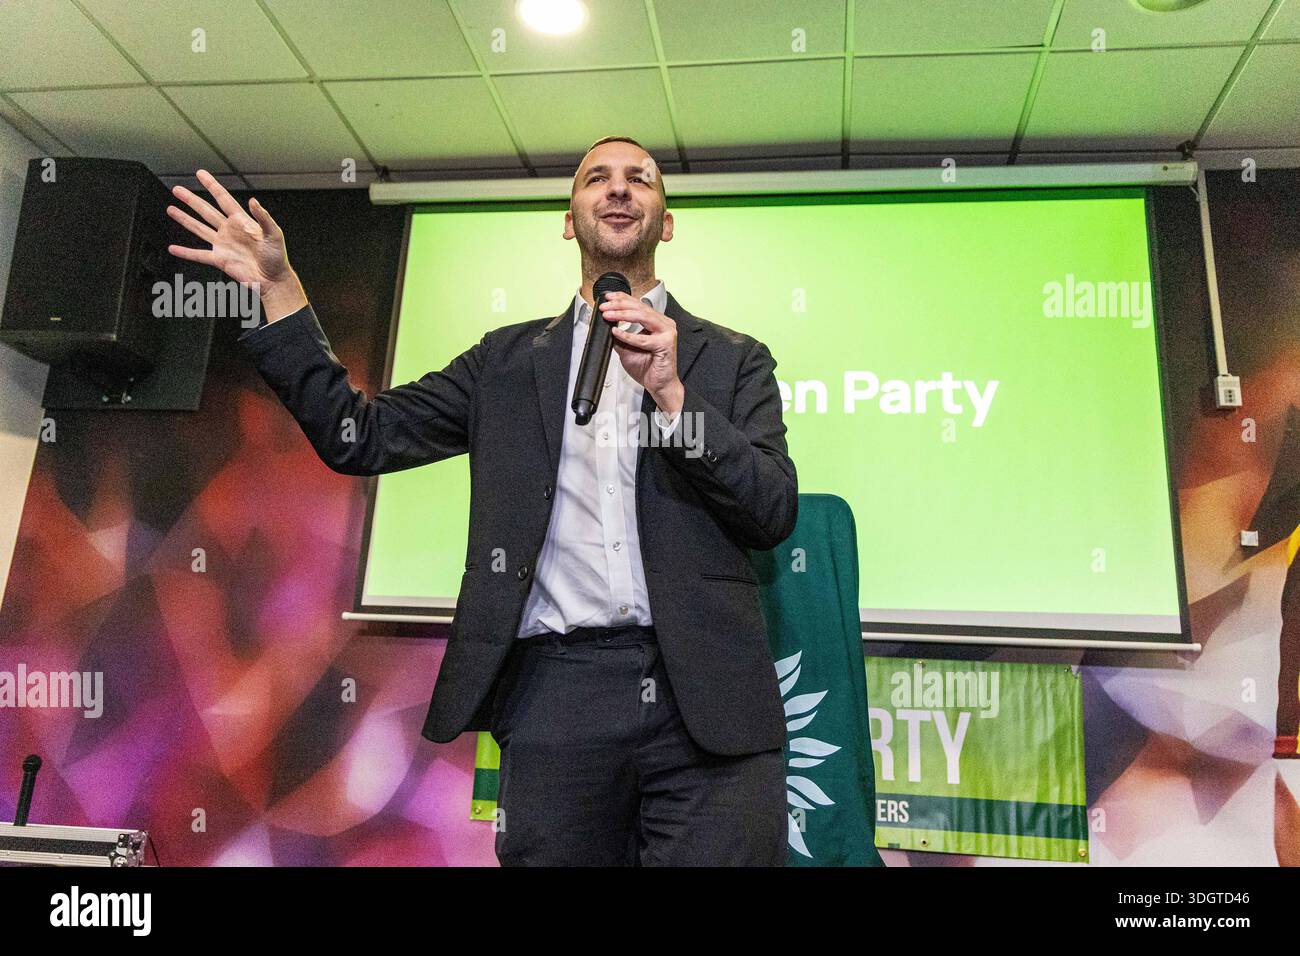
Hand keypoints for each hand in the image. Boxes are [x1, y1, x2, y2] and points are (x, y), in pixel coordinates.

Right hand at [166, 169, 305, 321]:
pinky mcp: (219, 259)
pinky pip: (199, 255)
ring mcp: (223, 244)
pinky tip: (174, 248)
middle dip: (191, 200)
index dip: (212, 186)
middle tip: (177, 190)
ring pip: (199, 228)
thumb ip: (263, 217)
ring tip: (171, 209)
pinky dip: (186, 252)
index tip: (200, 174)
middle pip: (206, 211)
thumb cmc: (278, 257)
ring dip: (185, 219)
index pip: (223, 199)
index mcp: (242, 221)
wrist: (273, 280)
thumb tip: (253, 201)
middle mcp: (229, 230)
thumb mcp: (274, 234)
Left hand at [600, 292, 682, 415]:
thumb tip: (606, 325)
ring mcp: (667, 332)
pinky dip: (628, 335)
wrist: (660, 385)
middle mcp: (664, 324)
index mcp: (657, 322)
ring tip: (608, 316)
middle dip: (619, 305)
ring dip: (622, 315)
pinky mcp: (666, 344)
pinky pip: (643, 339)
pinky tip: (616, 332)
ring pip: (643, 317)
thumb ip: (619, 336)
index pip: (639, 304)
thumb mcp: (627, 348)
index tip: (608, 297)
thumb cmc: (648, 368)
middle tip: (605, 307)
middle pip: (640, 307)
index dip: (623, 298)